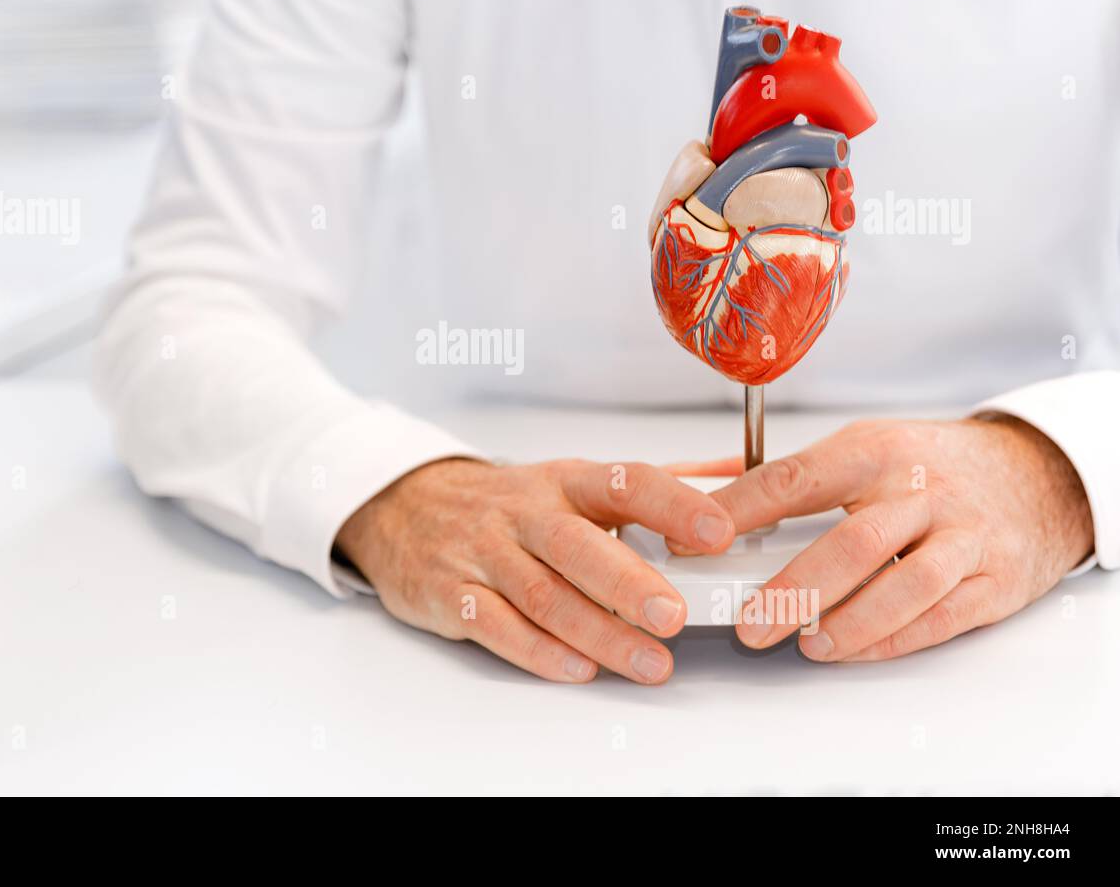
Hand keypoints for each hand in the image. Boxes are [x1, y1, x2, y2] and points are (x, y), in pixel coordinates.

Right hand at [335, 458, 736, 683]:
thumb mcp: (575, 481)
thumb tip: (738, 476)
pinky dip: (536, 650)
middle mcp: (525, 513)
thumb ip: (658, 483)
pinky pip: (495, 625)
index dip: (671, 505)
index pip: (624, 482)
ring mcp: (485, 554)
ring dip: (598, 633)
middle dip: (629, 583)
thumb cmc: (507, 503)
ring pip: (543, 594)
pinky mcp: (452, 594)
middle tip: (676, 616)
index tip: (718, 530)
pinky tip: (576, 668)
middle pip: (577, 545)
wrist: (405, 508)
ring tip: (649, 662)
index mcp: (565, 481)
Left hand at [695, 417, 1093, 660]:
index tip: (694, 542)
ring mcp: (964, 536)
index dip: (739, 513)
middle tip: (750, 625)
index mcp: (873, 452)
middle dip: (795, 588)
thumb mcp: (863, 445)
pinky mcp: (996, 579)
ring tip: (807, 644)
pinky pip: (943, 616)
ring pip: (906, 584)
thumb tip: (692, 480)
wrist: (1037, 472)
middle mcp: (921, 491)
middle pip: (854, 541)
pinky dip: (894, 639)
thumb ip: (781, 472)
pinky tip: (855, 649)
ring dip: (850, 622)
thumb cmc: (932, 463)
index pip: (793, 479)